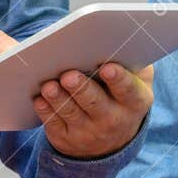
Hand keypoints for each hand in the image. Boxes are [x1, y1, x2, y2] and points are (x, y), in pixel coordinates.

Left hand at [34, 63, 153, 158]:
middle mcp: (113, 120)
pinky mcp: (67, 138)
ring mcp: (89, 132)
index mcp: (134, 101)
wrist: (112, 139)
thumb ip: (132, 61)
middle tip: (69, 76)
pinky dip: (46, 111)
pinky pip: (54, 124)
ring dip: (58, 99)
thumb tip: (118, 39)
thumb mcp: (137, 80)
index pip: (128, 90)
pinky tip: (40, 99)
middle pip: (95, 103)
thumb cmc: (122, 94)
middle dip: (81, 88)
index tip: (107, 68)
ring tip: (49, 86)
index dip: (118, 79)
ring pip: (71, 113)